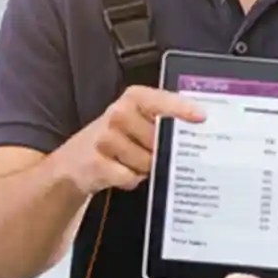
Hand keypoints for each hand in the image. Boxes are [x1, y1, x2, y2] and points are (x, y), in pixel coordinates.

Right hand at [52, 85, 204, 193]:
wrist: (75, 161)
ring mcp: (106, 138)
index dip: (182, 108)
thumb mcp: (138, 120)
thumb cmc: (117, 138)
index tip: (201, 116)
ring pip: (147, 162)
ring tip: (130, 160)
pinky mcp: (97, 163)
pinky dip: (130, 179)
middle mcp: (119, 114)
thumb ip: (163, 118)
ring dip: (144, 167)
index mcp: (133, 98)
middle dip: (161, 150)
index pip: (161, 100)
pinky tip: (120, 171)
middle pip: (159, 139)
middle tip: (150, 149)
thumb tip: (197, 128)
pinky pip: (131, 177)